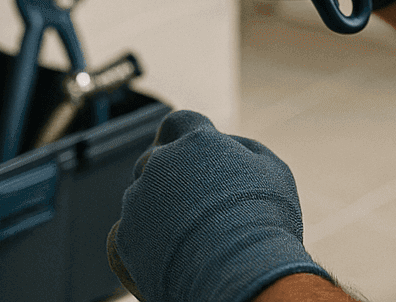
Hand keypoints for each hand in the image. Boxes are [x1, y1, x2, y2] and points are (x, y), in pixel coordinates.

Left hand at [107, 110, 329, 301]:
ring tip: (189, 239)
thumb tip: (226, 146)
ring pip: (140, 197)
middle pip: (156, 160)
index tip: (198, 156)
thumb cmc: (264, 221)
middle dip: (171, 176)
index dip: (188, 137)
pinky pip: (124, 233)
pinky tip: (165, 256)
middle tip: (196, 205)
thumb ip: (245, 149)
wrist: (239, 274)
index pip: (180, 123)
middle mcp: (160, 164)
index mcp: (196, 141)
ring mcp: (137, 200)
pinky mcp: (122, 238)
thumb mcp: (273, 171)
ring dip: (157, 210)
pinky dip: (140, 242)